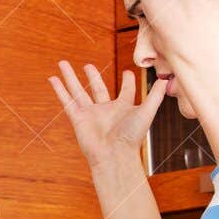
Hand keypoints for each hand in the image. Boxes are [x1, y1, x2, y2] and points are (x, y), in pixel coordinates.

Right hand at [48, 59, 166, 171]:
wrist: (114, 155)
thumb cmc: (131, 137)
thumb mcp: (147, 111)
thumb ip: (155, 95)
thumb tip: (165, 79)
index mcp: (123, 108)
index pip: (125, 91)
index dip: (128, 81)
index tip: (128, 73)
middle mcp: (106, 109)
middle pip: (97, 88)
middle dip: (92, 76)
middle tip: (88, 65)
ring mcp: (90, 113)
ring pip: (78, 91)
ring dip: (70, 77)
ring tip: (62, 63)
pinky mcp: (78, 118)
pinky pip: (67, 101)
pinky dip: (59, 90)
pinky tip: (52, 79)